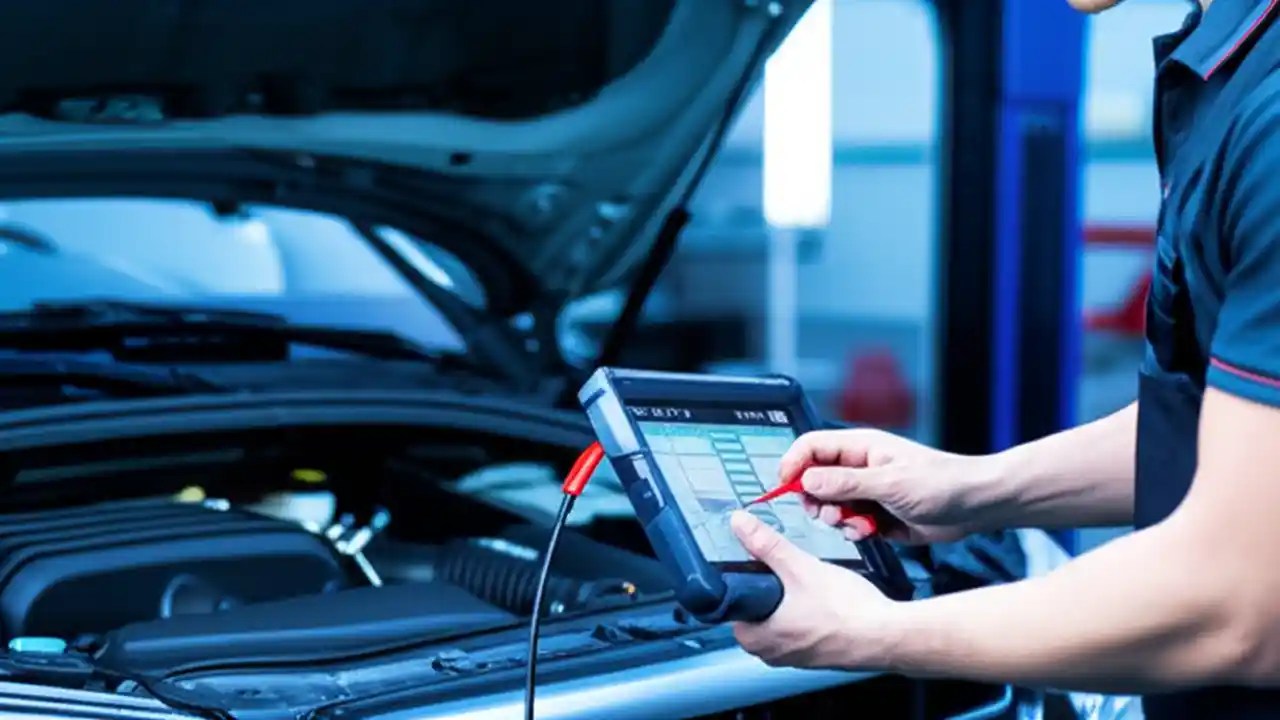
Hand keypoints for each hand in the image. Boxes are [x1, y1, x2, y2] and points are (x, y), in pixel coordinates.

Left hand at [730, 511, 897, 669]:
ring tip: (805, 587)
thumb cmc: (846, 609)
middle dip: (767, 597)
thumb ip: (767, 545)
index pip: (733, 613)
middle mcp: (775, 655)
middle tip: (783, 577)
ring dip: (787, 608)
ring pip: (779, 628)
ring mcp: (798, 659)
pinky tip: (824, 602)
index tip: (754, 574)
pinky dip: (807, 619)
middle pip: (755, 619)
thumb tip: (739, 524)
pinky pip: (802, 635)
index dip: (743, 590)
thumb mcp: (799, 567)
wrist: (887, 635)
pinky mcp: (820, 657)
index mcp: (760, 639)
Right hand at [781, 428, 995, 543]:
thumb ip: (847, 482)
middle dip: (815, 500)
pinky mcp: (874, 514)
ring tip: (857, 524)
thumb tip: (808, 479)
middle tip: (829, 514)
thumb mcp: (891, 482)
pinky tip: (871, 532)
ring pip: (829, 505)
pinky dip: (854, 531)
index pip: (809, 447)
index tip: (786, 489)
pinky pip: (849, 523)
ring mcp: (866, 491)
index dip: (792, 465)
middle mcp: (858, 468)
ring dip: (837, 518)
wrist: (975, 506)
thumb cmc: (942, 483)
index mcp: (860, 448)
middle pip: (813, 479)